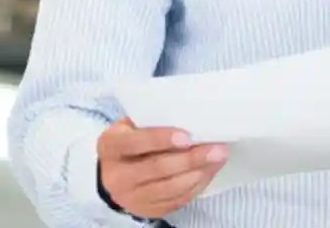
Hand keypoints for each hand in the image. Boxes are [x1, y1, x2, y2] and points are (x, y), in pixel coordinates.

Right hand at [97, 118, 228, 218]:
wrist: (112, 175)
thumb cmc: (128, 142)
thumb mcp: (128, 127)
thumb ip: (150, 123)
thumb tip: (189, 119)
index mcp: (111, 147)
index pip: (136, 143)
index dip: (161, 139)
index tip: (187, 137)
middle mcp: (117, 176)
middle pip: (158, 168)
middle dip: (191, 158)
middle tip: (217, 148)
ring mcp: (132, 197)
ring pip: (171, 188)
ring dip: (199, 173)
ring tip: (218, 158)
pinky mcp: (147, 211)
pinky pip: (177, 200)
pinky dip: (197, 185)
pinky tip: (209, 171)